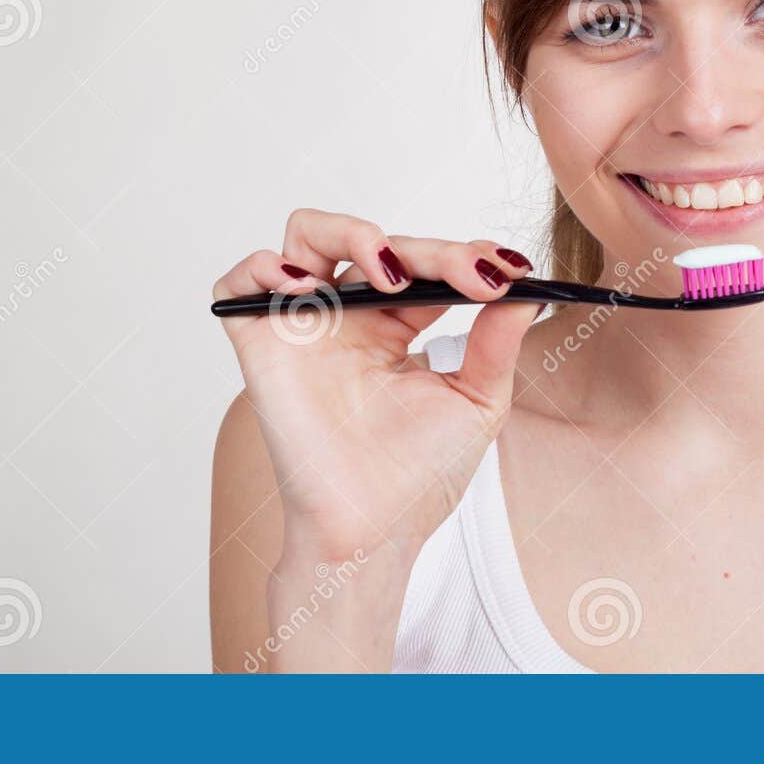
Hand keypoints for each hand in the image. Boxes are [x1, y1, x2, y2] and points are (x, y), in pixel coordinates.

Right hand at [212, 208, 540, 563]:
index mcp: (393, 326)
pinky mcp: (260, 345)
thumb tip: (525, 289)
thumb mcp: (477, 400)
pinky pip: (238, 283)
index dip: (461, 255)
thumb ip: (498, 341)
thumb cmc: (418, 478)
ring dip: (351, 233)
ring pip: (307, 235)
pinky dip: (262, 267)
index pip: (422, 263)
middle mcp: (346, 318)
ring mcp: (302, 327)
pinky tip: (305, 285)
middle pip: (375, 242)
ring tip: (389, 274)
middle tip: (469, 274)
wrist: (374, 531)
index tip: (506, 271)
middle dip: (429, 250)